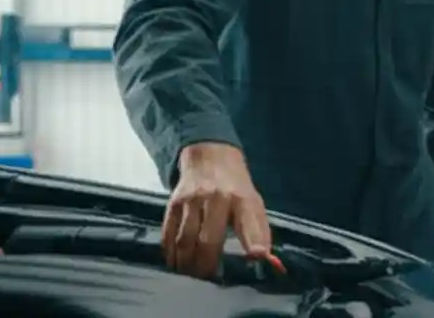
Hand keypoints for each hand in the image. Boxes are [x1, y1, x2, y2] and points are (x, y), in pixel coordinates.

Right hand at [163, 142, 272, 278]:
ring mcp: (191, 199)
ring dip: (186, 263)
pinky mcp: (174, 201)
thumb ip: (259, 230)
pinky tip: (175, 262)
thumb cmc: (235, 186)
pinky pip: (168, 232)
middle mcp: (215, 197)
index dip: (253, 239)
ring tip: (190, 275)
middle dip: (206, 265)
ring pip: (185, 239)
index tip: (256, 255)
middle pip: (208, 239)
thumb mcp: (253, 201)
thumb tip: (264, 258)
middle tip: (207, 279)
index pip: (248, 220)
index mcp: (241, 197)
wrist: (210, 154)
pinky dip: (170, 252)